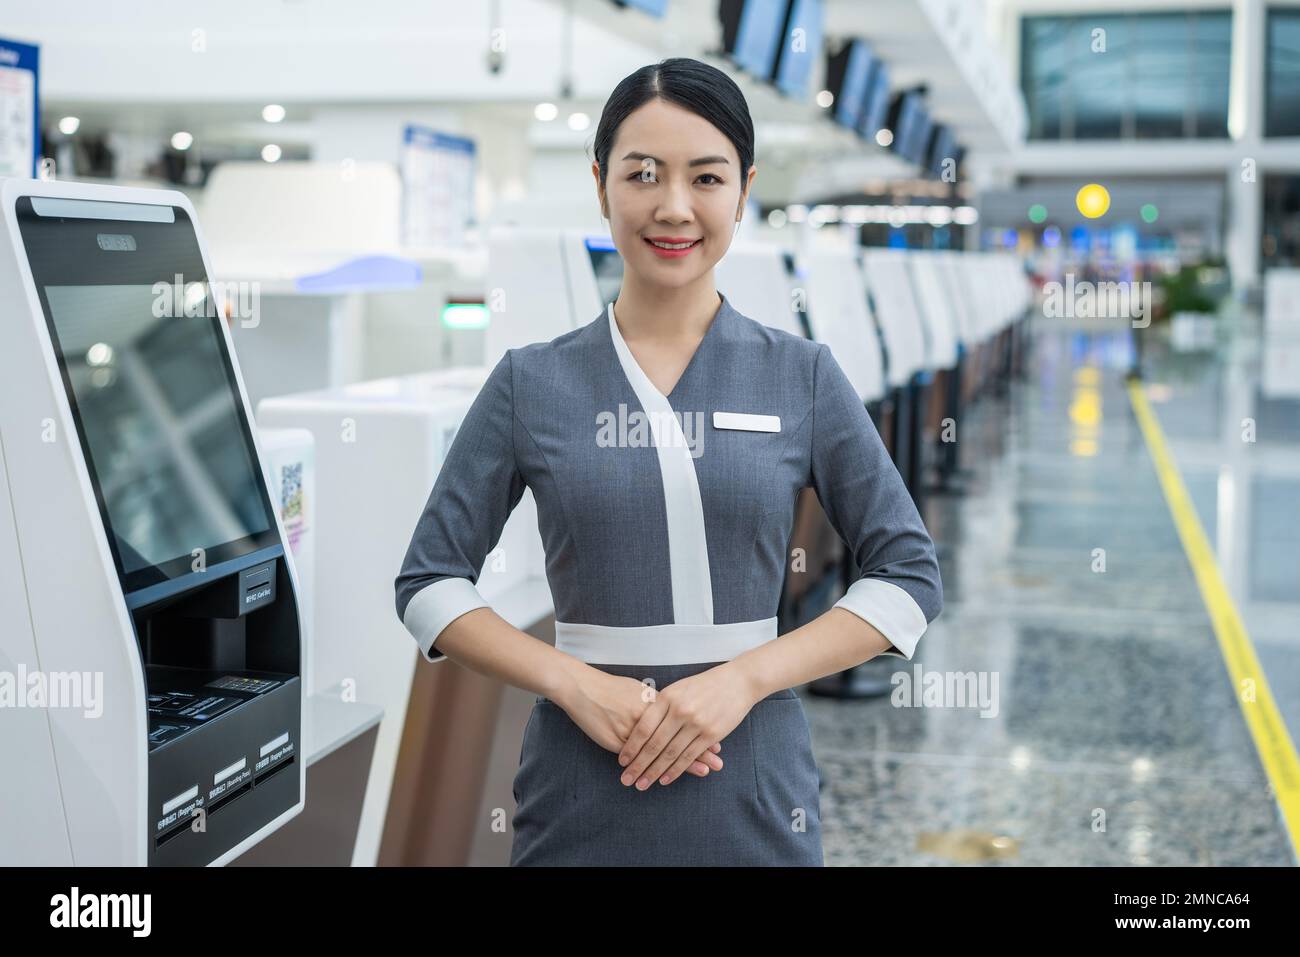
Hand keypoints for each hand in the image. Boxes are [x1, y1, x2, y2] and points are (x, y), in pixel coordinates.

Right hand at [559, 668, 725, 778]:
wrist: (582, 688)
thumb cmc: (610, 689)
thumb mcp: (637, 691)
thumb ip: (655, 702)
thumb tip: (671, 707)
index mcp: (655, 701)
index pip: (684, 720)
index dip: (700, 733)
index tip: (717, 745)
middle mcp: (648, 715)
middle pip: (678, 735)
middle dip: (699, 751)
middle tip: (717, 764)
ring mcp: (633, 728)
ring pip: (663, 749)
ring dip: (683, 763)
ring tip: (704, 772)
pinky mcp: (618, 740)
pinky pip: (641, 757)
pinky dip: (655, 765)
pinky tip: (667, 774)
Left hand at [617, 661, 758, 790]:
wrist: (737, 681)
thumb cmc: (704, 685)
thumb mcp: (678, 688)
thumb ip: (660, 705)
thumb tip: (639, 723)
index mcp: (667, 698)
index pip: (643, 727)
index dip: (631, 746)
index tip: (622, 761)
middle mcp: (679, 711)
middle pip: (653, 744)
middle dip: (638, 765)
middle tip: (627, 779)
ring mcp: (695, 723)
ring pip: (670, 754)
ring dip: (654, 772)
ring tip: (642, 784)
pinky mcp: (710, 734)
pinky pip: (688, 756)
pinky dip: (675, 770)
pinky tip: (664, 779)